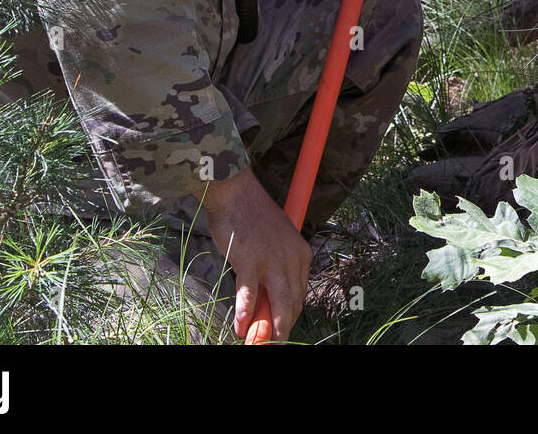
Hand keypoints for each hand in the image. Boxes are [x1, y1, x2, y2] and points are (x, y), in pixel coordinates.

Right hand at [202, 168, 309, 341]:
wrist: (236, 194)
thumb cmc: (252, 216)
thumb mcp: (275, 241)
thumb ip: (275, 267)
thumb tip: (267, 297)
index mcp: (301, 253)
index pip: (300, 293)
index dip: (291, 315)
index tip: (282, 328)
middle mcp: (291, 258)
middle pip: (292, 302)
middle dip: (283, 327)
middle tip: (275, 344)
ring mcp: (271, 260)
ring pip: (277, 302)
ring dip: (270, 327)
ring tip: (263, 343)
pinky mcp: (249, 261)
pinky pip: (249, 292)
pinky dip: (246, 311)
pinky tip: (242, 326)